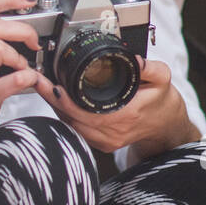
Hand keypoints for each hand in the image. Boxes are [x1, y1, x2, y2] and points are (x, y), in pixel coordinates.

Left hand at [30, 55, 199, 159]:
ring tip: (43, 87)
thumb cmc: (162, 102)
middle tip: (38, 80)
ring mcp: (106, 141)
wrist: (168, 126)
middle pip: (72, 119)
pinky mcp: (102, 144)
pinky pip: (77, 131)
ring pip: (72, 126)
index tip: (52, 85)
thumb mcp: (162, 79)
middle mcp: (113, 132)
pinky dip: (65, 116)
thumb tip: (135, 60)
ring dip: (56, 107)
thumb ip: (150, 68)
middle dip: (52, 100)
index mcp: (126, 115)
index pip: (86, 111)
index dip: (65, 100)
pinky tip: (58, 101)